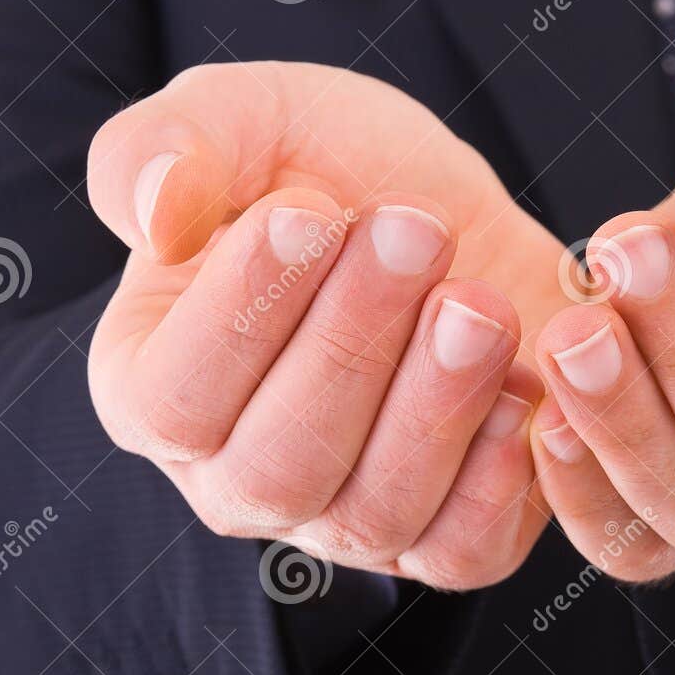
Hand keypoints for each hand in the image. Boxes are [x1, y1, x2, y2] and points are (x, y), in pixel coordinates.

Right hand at [86, 62, 566, 588]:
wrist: (448, 218)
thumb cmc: (326, 170)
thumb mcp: (243, 119)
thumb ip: (167, 148)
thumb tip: (156, 213)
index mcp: (151, 392)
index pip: (173, 401)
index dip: (242, 313)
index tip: (311, 211)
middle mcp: (234, 482)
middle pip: (278, 467)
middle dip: (352, 346)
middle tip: (417, 232)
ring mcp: (338, 524)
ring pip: (370, 514)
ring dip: (433, 405)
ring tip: (479, 304)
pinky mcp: (442, 540)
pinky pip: (461, 554)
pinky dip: (495, 483)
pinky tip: (522, 388)